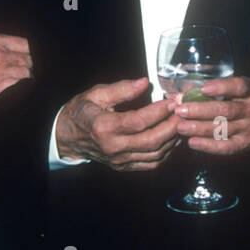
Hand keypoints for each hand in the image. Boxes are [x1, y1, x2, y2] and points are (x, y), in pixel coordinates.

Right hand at [0, 32, 31, 110]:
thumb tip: (8, 47)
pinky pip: (15, 83)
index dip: (31, 50)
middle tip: (29, 67)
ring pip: (26, 72)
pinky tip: (13, 83)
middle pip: (29, 58)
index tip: (31, 54)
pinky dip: (16, 83)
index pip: (26, 43)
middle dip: (30, 63)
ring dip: (26, 74)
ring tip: (23, 75)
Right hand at [55, 78, 179, 170]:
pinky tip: (171, 137)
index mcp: (104, 126)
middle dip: (172, 126)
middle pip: (151, 141)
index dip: (159, 111)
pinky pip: (150, 163)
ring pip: (154, 154)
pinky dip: (165, 152)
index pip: (139, 121)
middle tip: (182, 111)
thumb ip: (121, 89)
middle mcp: (112, 147)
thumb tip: (144, 83)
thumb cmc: (81, 111)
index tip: (172, 100)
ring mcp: (118, 160)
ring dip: (172, 139)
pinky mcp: (123, 166)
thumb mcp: (97, 93)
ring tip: (180, 122)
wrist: (66, 137)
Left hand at [173, 76, 249, 155]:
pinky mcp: (244, 144)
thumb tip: (183, 93)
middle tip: (181, 110)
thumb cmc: (247, 101)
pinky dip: (207, 145)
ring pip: (222, 129)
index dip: (221, 87)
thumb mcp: (242, 90)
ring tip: (181, 126)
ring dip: (199, 128)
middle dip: (200, 110)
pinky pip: (225, 147)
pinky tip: (192, 142)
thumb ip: (220, 89)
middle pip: (226, 110)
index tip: (203, 88)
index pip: (239, 87)